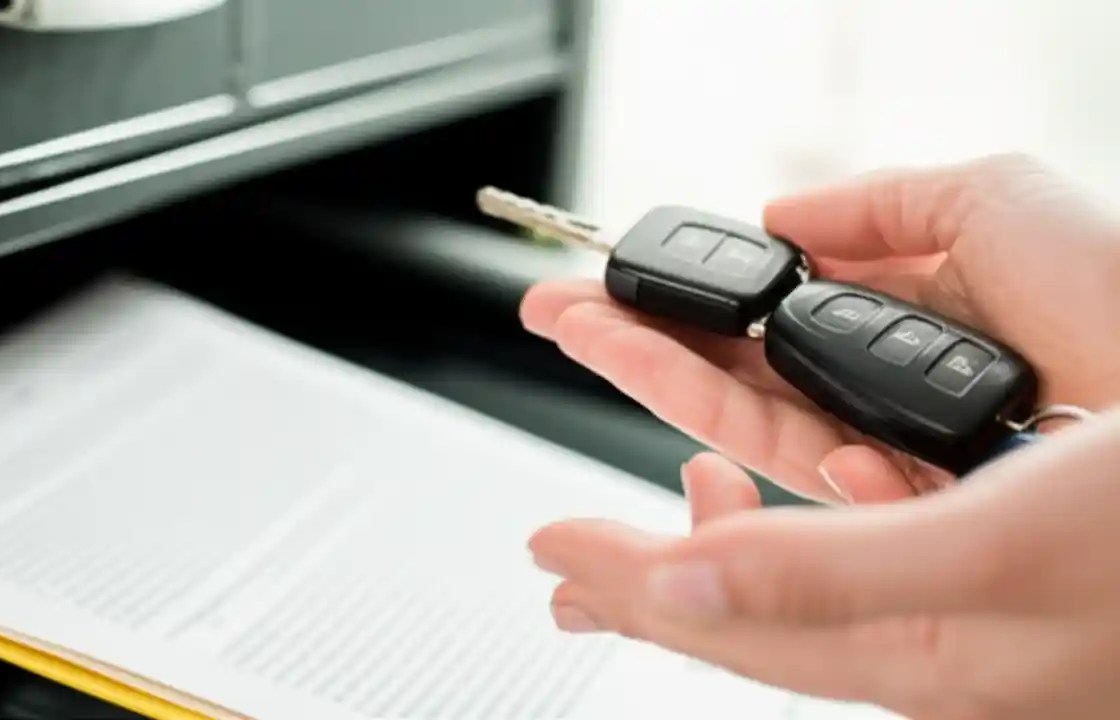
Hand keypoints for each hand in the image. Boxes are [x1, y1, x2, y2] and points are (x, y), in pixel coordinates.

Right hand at [521, 154, 1119, 501]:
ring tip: (595, 342)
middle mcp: (890, 413)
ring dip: (666, 389)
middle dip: (639, 350)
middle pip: (738, 389)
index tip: (614, 286)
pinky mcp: (927, 529)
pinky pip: (831, 504)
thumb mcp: (995, 205)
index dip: (681, 312)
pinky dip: (787, 465)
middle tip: (560, 316)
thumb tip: (781, 216)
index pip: (762, 334)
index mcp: (900, 339)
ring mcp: (905, 474)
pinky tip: (737, 433)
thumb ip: (879, 205)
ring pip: (759, 441)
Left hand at [530, 411, 1119, 719]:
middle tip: (562, 559)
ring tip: (654, 520)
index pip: (721, 632)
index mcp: (907, 652)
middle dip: (640, 582)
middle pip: (740, 622)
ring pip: (793, 593)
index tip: (547, 551)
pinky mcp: (984, 582)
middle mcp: (917, 649)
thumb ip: (828, 580)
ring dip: (711, 552)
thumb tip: (682, 589)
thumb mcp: (994, 559)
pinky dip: (798, 528)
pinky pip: (860, 565)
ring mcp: (951, 622)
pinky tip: (782, 501)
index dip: (624, 588)